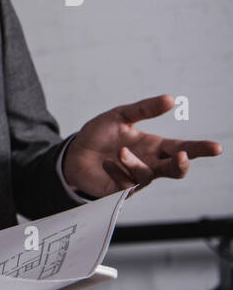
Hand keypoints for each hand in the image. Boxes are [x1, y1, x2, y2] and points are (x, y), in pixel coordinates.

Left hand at [64, 95, 222, 196]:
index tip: (216, 147)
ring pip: (147, 176)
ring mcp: (135, 179)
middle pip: (175, 169)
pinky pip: (125, 184)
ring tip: (119, 152)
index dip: (199, 149)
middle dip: (181, 164)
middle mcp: (150, 164)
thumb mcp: (120, 116)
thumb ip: (144, 109)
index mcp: (154, 147)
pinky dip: (117, 171)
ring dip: (134, 162)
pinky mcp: (119, 191)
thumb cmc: (100, 136)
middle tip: (180, 156)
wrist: (73, 154)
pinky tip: (106, 164)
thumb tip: (170, 99)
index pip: (182, 148)